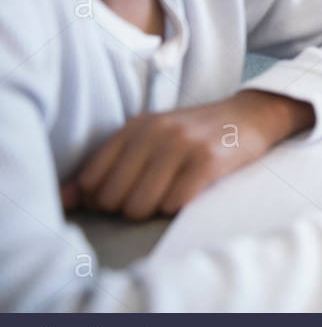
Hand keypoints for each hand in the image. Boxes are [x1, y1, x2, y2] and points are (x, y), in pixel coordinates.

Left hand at [63, 89, 312, 219]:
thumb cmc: (196, 134)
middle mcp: (155, 132)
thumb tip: (64, 201)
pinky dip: (179, 208)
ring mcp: (182, 145)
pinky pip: (174, 204)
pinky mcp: (208, 160)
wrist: (252, 115)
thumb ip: (107, 167)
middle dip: (128, 208)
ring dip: (154, 211)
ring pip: (140, 206)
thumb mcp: (150, 138)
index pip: (92, 181)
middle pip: (113, 200)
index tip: (126, 195)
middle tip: (153, 196)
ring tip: (172, 195)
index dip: (103, 199)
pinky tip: (191, 192)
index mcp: (135, 126)